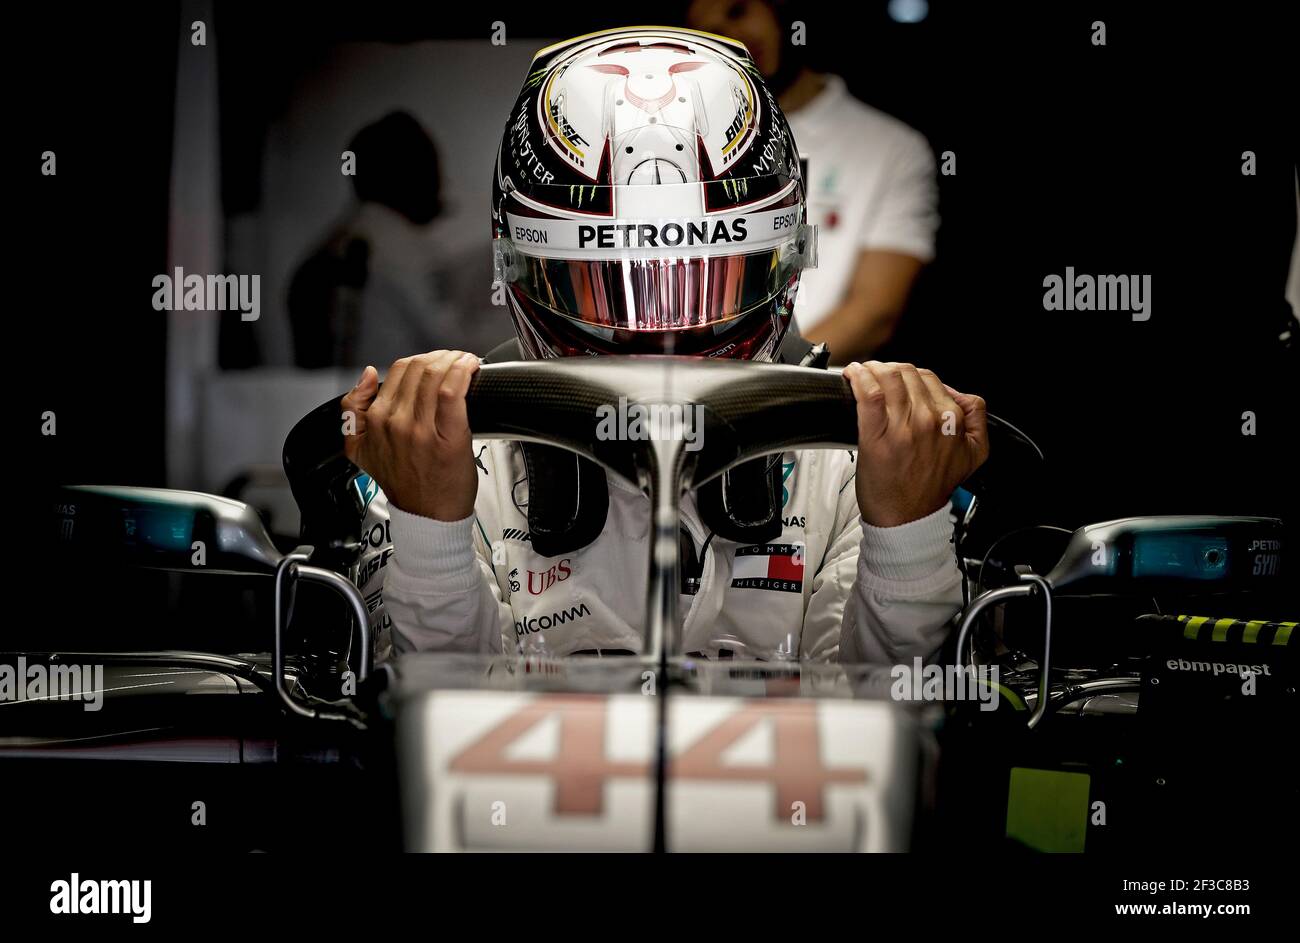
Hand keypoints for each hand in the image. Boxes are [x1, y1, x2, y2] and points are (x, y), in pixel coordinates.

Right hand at [341, 350, 479, 520]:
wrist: (427, 517)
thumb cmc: (404, 483)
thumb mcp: (360, 450)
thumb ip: (353, 411)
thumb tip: (368, 375)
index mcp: (374, 421)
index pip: (398, 371)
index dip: (421, 361)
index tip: (436, 363)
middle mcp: (395, 423)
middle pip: (418, 368)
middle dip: (440, 357)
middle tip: (454, 361)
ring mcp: (421, 430)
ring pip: (436, 375)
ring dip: (454, 360)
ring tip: (465, 363)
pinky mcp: (449, 437)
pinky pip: (453, 391)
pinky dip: (463, 372)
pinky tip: (471, 368)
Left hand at [843, 361, 988, 527]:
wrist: (908, 518)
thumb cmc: (929, 488)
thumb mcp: (973, 454)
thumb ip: (977, 419)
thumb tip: (959, 395)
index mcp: (953, 421)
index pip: (930, 378)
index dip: (911, 374)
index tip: (898, 378)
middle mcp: (930, 420)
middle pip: (908, 373)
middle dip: (891, 369)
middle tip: (878, 375)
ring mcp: (903, 427)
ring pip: (888, 377)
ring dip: (872, 368)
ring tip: (862, 372)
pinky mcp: (876, 436)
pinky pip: (869, 394)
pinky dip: (859, 378)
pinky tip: (853, 376)